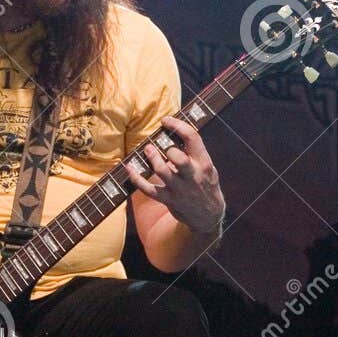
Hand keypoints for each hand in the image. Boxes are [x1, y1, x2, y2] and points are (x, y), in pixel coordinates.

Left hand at [125, 115, 224, 234]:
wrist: (208, 216)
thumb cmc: (205, 184)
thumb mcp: (207, 167)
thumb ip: (193, 153)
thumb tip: (173, 133)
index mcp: (204, 163)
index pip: (193, 138)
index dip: (178, 125)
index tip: (166, 120)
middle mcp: (193, 176)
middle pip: (178, 158)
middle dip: (166, 148)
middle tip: (157, 143)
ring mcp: (180, 189)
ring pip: (163, 172)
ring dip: (152, 159)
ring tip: (147, 150)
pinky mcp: (169, 200)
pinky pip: (149, 190)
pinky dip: (136, 179)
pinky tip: (129, 168)